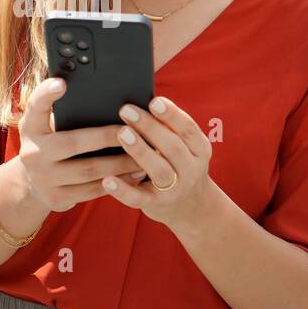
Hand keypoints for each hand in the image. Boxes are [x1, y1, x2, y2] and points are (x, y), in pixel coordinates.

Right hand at [14, 77, 144, 212]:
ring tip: (143, 154)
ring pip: (89, 170)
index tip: (62, 83)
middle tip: (133, 130)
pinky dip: (117, 181)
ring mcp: (43, 178)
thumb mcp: (49, 122)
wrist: (34, 182)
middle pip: (73, 143)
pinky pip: (92, 190)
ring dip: (119, 162)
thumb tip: (104, 86)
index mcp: (30, 127)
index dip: (46, 94)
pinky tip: (135, 173)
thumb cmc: (53, 141)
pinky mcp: (56, 198)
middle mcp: (32, 153)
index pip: (36, 106)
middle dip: (106, 137)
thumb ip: (68, 106)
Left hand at [101, 95, 211, 229]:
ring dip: (140, 151)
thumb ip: (168, 128)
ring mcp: (174, 189)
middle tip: (127, 110)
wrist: (190, 207)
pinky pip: (139, 198)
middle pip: (173, 147)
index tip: (154, 101)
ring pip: (160, 171)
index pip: (188, 130)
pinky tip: (107, 180)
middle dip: (150, 127)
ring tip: (122, 133)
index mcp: (200, 150)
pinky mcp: (155, 205)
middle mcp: (191, 170)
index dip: (172, 115)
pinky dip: (123, 190)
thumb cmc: (178, 164)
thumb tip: (139, 102)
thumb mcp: (184, 146)